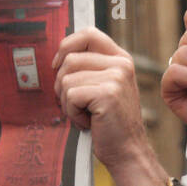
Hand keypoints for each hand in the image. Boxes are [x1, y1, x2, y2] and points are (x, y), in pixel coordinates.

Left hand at [51, 28, 167, 185]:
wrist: (128, 152)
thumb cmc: (111, 124)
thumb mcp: (104, 88)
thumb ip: (90, 69)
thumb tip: (58, 58)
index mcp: (120, 59)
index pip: (88, 34)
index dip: (67, 45)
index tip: (58, 65)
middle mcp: (121, 65)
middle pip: (70, 59)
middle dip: (62, 84)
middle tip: (75, 104)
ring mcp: (116, 78)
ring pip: (67, 78)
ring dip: (68, 102)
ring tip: (85, 114)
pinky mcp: (107, 93)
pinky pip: (71, 95)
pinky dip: (72, 113)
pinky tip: (88, 122)